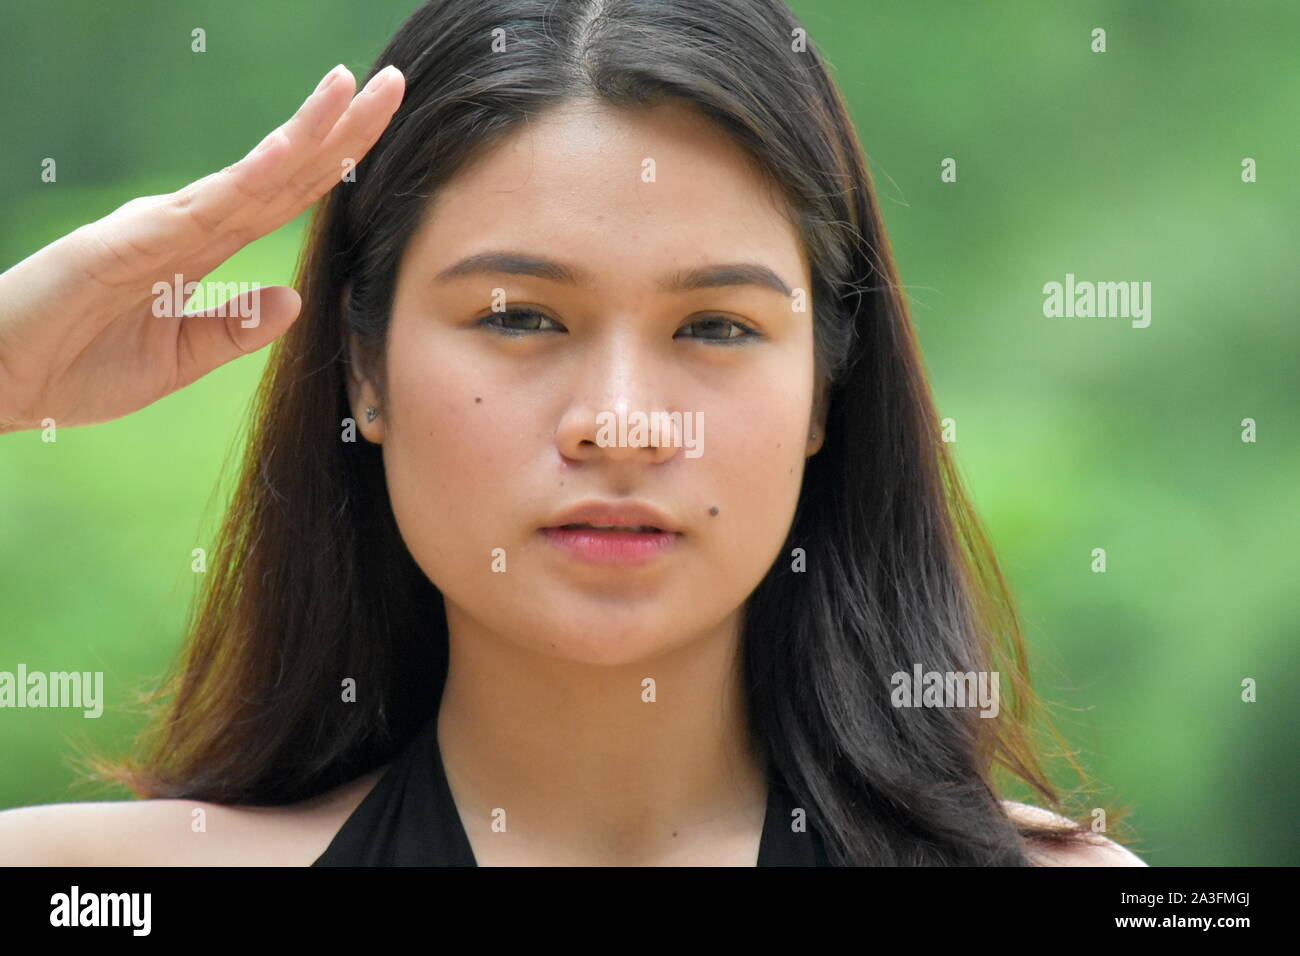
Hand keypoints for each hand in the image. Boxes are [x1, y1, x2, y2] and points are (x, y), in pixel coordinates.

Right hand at [0, 63, 404, 433]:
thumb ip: (233, 328)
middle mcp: (187, 223)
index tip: (380, 125)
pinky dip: (249, 177)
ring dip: (304, 132)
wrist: (2, 382)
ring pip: (250, 175)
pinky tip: (289, 149)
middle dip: (340, 129)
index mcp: (202, 246)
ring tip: (349, 88)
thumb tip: (296, 298)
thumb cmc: (77, 366)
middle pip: (282, 172)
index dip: (336, 161)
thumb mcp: (177, 357)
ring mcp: (159, 226)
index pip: (286, 196)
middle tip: (393, 84)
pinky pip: (202, 207)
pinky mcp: (126, 242)